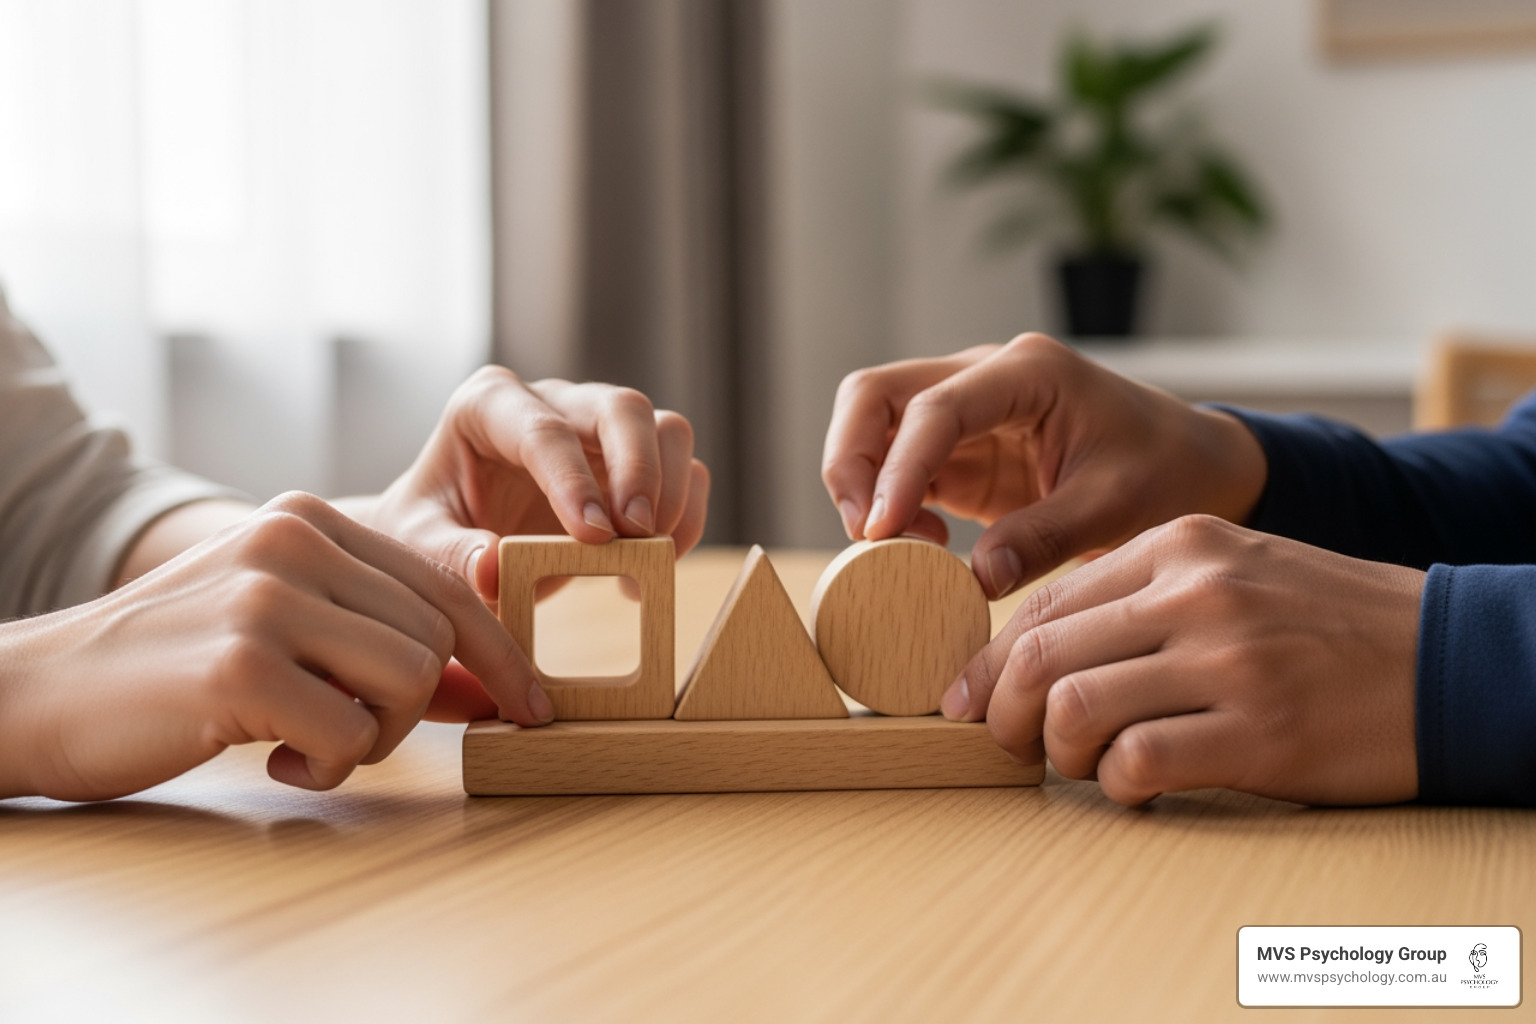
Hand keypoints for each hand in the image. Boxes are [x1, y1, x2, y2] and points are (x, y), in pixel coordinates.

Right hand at [0, 493, 549, 801]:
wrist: (36, 691)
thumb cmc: (174, 668)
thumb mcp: (284, 627)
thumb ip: (378, 641)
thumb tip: (487, 687)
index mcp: (313, 520)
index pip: (445, 586)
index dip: (499, 654)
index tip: (529, 708)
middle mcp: (296, 539)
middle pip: (436, 638)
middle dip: (410, 710)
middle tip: (340, 733)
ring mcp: (268, 595)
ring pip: (411, 679)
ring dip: (369, 738)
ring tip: (299, 741)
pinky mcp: (241, 662)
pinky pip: (350, 732)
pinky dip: (325, 764)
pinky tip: (268, 755)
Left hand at [358, 368, 709, 602]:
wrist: (452, 538)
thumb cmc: (431, 529)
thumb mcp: (421, 544)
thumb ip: (451, 554)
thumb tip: (493, 567)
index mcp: (488, 405)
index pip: (542, 429)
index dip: (572, 480)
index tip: (592, 536)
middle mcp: (554, 402)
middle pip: (621, 408)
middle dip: (639, 471)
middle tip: (637, 535)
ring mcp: (600, 428)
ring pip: (666, 430)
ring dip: (672, 493)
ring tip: (652, 554)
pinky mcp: (634, 463)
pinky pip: (685, 473)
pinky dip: (685, 521)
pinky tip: (654, 568)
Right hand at [822, 334, 1268, 596]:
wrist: (1193, 467)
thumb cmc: (1167, 472)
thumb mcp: (1118, 508)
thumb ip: (1045, 536)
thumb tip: (973, 578)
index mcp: (1028, 372)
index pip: (934, 408)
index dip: (898, 467)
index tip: (882, 529)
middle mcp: (984, 377)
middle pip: (873, 396)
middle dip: (850, 461)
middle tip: (865, 533)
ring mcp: (965, 414)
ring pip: (872, 428)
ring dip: (861, 485)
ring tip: (896, 549)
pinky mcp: (959, 455)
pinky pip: (896, 470)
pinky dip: (889, 508)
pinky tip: (924, 548)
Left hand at [942, 515, 1422, 805]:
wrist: (1454, 657)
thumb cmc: (1329, 624)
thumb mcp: (1236, 571)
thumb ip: (1142, 597)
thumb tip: (1035, 650)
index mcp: (1182, 544)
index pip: (1046, 601)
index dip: (992, 659)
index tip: (971, 696)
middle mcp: (1196, 593)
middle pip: (1041, 653)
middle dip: (998, 709)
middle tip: (1001, 743)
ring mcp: (1228, 661)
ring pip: (1073, 707)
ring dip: (1053, 751)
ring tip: (1079, 764)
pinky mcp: (1258, 733)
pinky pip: (1136, 762)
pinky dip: (1117, 786)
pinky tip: (1137, 788)